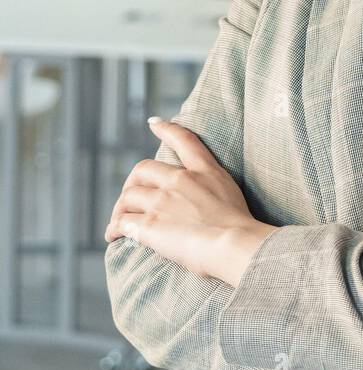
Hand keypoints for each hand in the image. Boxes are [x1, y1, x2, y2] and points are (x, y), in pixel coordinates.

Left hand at [104, 117, 276, 286]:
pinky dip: (114, 228)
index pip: (184, 141)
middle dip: (131, 184)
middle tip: (130, 199)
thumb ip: (213, 190)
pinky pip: (122, 222)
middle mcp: (180, 181)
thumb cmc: (242, 229)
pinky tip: (113, 235)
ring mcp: (162, 201)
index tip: (154, 124)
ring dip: (121, 209)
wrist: (237, 245)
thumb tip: (203, 204)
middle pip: (142, 171)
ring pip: (128, 197)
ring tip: (119, 223)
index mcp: (205, 171)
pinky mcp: (150, 224)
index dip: (166, 130)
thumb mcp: (233, 195)